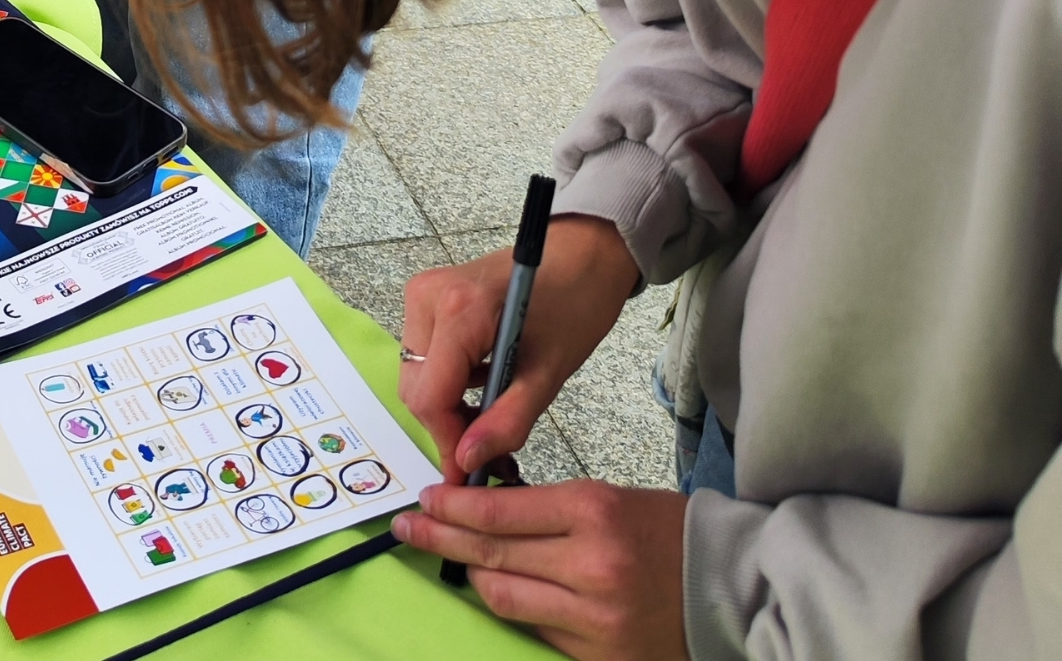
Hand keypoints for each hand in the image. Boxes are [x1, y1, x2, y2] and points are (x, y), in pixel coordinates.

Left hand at [392, 482, 688, 660]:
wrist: (735, 589)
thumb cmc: (669, 533)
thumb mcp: (608, 499)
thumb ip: (549, 510)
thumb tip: (486, 512)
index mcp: (592, 511)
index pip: (498, 510)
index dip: (453, 506)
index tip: (425, 498)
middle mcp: (590, 566)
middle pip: (492, 554)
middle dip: (441, 538)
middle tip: (407, 527)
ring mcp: (596, 619)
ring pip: (506, 597)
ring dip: (471, 576)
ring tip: (447, 558)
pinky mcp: (601, 658)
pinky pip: (538, 630)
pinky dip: (516, 607)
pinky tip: (499, 589)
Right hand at [401, 216, 639, 478]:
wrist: (580, 256)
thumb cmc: (573, 307)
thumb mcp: (547, 374)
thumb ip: (507, 421)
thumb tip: (468, 462)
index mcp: (459, 311)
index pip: (431, 396)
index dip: (447, 442)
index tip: (470, 475)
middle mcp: (428, 296)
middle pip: (417, 388)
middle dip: (448, 426)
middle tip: (489, 454)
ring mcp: (423, 292)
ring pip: (417, 375)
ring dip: (448, 406)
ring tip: (490, 423)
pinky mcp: (426, 295)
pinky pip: (424, 355)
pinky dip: (447, 381)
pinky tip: (482, 389)